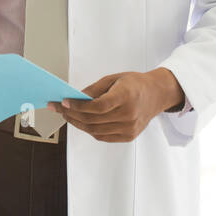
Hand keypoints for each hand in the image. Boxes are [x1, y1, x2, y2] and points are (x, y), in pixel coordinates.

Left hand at [47, 71, 175, 142]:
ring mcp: (129, 128)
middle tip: (59, 108)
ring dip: (77, 124)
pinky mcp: (128, 136)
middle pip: (93, 120)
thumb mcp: (114, 78)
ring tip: (66, 115)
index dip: (78, 106)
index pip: (97, 106)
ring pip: (95, 131)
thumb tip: (75, 98)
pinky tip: (80, 122)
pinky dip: (89, 130)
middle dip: (72, 114)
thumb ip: (94, 89)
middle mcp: (129, 115)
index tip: (64, 102)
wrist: (156, 95)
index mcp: (126, 96)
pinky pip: (102, 137)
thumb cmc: (135, 84)